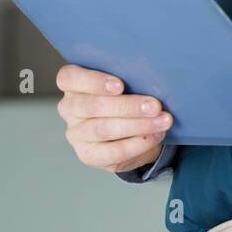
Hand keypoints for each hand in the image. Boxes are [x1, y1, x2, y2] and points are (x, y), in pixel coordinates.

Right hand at [56, 64, 173, 173]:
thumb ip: (128, 76)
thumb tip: (153, 76)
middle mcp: (69, 108)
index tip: (120, 85)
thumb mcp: (124, 82)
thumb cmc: (125, 98)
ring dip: (137, 125)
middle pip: (91, 106)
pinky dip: (138, 143)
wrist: (129, 133)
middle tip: (154, 106)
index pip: (69, 78)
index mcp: (73, 84)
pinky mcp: (88, 155)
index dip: (93, 81)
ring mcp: (76, 134)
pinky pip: (114, 151)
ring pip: (103, 129)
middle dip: (127, 106)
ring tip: (162, 121)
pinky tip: (155, 135)